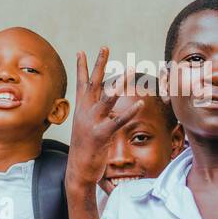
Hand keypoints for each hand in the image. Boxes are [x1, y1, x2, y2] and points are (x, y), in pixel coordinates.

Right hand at [65, 48, 142, 191]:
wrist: (77, 171)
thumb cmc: (86, 149)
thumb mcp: (90, 128)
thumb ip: (103, 116)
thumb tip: (115, 111)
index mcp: (82, 109)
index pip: (82, 83)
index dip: (82, 67)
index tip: (81, 51)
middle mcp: (85, 112)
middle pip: (93, 83)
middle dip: (99, 64)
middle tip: (105, 47)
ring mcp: (92, 123)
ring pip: (107, 99)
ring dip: (119, 84)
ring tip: (130, 71)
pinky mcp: (101, 135)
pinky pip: (118, 121)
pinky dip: (130, 112)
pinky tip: (140, 103)